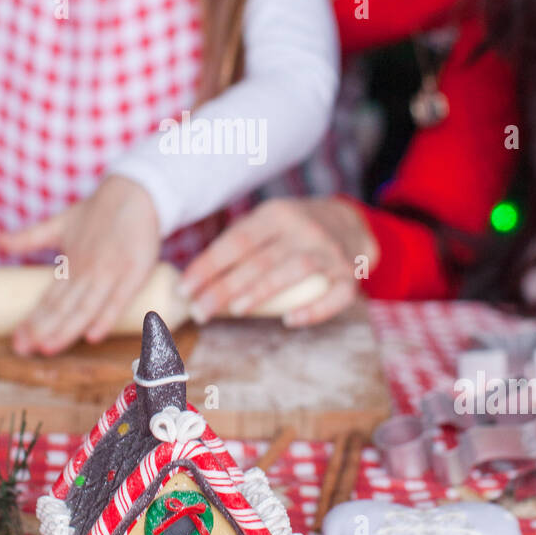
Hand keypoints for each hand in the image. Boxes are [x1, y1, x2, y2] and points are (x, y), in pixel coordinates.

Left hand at [1, 175, 160, 353]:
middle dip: (42, 330)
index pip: (47, 297)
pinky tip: (93, 336)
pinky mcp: (134, 272)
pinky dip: (106, 318)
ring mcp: (110, 272)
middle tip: (22, 349)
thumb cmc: (98, 211)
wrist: (134, 192)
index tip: (16, 339)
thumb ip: (31, 237)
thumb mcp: (60, 223)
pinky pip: (119, 300)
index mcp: (70, 262)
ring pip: (85, 307)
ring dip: (66, 329)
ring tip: (48, 348)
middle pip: (62, 306)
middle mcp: (87, 270)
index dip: (32, 319)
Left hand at [179, 197, 379, 326]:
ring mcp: (330, 252)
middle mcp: (304, 230)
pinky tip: (290, 320)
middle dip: (225, 288)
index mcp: (277, 214)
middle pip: (260, 260)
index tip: (184, 288)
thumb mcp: (269, 221)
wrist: (351, 223)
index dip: (208, 265)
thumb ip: (239, 243)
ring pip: (294, 271)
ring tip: (236, 311)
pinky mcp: (349, 275)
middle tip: (199, 311)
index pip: (237, 241)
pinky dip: (314, 309)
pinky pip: (334, 295)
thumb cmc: (295, 229)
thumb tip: (195, 278)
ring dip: (263, 292)